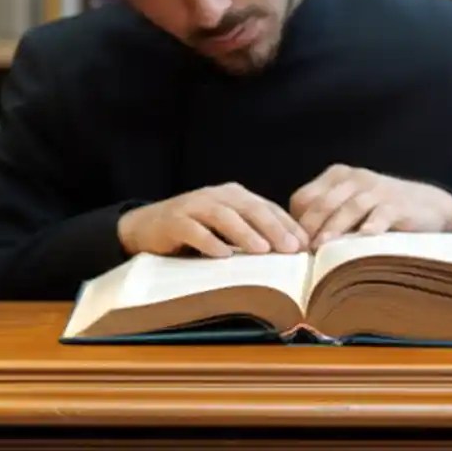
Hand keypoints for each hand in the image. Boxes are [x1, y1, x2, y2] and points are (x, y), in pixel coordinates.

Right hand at [117, 183, 308, 257]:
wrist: (146, 227)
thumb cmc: (194, 230)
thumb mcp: (226, 228)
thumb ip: (252, 233)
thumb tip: (290, 251)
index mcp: (233, 195)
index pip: (266, 207)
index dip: (287, 224)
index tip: (306, 244)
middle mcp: (216, 195)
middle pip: (249, 208)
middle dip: (273, 228)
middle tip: (291, 248)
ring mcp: (193, 206)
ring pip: (224, 216)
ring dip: (245, 233)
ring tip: (262, 250)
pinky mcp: (173, 221)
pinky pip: (193, 230)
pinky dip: (209, 242)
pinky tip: (222, 255)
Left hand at [289, 164, 451, 248]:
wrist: (427, 206)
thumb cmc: (379, 212)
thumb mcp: (349, 208)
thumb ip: (326, 218)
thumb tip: (294, 247)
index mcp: (337, 177)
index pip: (305, 197)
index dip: (295, 222)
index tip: (290, 247)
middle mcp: (355, 178)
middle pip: (324, 202)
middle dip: (310, 227)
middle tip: (299, 252)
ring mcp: (377, 190)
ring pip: (350, 207)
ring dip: (334, 227)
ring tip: (321, 247)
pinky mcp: (398, 204)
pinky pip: (382, 214)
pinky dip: (372, 225)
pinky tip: (364, 237)